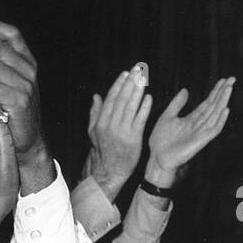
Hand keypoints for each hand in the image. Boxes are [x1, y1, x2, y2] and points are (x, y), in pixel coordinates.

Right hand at [86, 65, 151, 195]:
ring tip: (143, 79)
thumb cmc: (103, 151)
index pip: (110, 98)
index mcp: (100, 122)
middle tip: (137, 70)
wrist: (109, 171)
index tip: (125, 74)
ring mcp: (122, 131)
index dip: (118, 85)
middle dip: (129, 83)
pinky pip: (140, 119)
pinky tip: (148, 98)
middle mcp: (110, 125)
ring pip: (130, 106)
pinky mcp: (133, 138)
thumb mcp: (93, 132)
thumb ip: (95, 113)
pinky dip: (144, 107)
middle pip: (121, 99)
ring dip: (137, 91)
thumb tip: (95, 96)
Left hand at [144, 77, 234, 186]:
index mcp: (192, 119)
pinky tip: (225, 109)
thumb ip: (176, 104)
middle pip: (214, 106)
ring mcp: (201, 132)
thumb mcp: (167, 117)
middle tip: (232, 79)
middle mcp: (199, 125)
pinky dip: (220, 120)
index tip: (223, 80)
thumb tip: (186, 90)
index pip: (207, 103)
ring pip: (216, 114)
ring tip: (229, 88)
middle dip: (223, 93)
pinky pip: (214, 129)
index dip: (215, 92)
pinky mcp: (201, 141)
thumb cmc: (160, 141)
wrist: (157, 158)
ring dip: (223, 101)